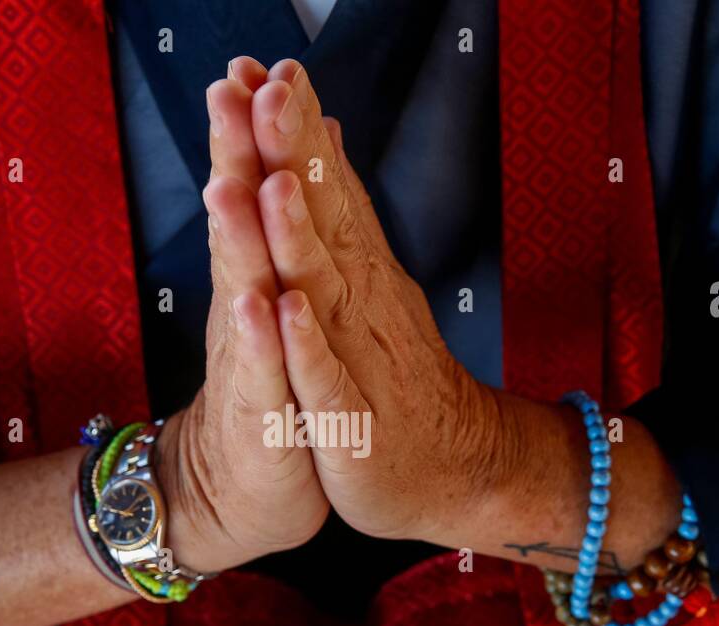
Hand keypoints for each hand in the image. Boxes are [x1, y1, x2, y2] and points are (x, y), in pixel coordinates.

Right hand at [154, 58, 328, 572]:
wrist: (246, 487)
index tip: (260, 63)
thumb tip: (289, 161)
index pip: (260, 193)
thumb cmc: (274, 388)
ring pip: (245, 288)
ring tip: (232, 180)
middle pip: (242, 224)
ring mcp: (253, 360)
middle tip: (229, 88)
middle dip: (236, 157)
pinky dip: (260, 338)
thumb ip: (282, 235)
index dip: (259, 133)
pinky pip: (262, 373)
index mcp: (262, 277)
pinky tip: (256, 303)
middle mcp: (250, 309)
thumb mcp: (284, 306)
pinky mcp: (264, 415)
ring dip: (239, 234)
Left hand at [239, 60, 500, 542]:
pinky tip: (293, 307)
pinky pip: (326, 377)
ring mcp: (356, 357)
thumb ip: (342, 208)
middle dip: (292, 156)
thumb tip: (322, 133)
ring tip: (274, 182)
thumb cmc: (396, 374)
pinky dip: (309, 344)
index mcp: (356, 269)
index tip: (264, 66)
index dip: (293, 130)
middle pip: (323, 220)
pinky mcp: (350, 417)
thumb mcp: (368, 282)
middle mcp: (358, 301)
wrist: (453, 466)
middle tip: (268, 88)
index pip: (324, 188)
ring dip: (298, 236)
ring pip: (323, 289)